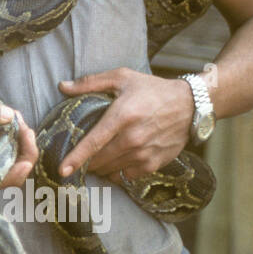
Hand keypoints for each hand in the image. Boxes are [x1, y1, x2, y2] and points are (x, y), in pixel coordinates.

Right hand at [0, 93, 37, 186]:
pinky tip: (10, 124)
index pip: (1, 178)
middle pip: (11, 173)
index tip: (27, 137)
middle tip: (24, 126)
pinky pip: (2, 156)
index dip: (21, 162)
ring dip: (19, 145)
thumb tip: (11, 116)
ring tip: (18, 122)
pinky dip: (10, 142)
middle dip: (24, 150)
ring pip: (9, 165)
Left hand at [56, 69, 193, 180]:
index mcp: (122, 116)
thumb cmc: (152, 89)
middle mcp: (133, 138)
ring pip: (111, 169)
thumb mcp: (122, 77)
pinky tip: (114, 162)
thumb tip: (63, 86)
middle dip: (85, 162)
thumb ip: (90, 83)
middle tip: (78, 158)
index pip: (93, 142)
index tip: (62, 170)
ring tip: (95, 159)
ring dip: (99, 167)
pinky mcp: (154, 164)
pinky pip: (126, 176)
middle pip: (99, 160)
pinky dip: (116, 172)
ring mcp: (144, 153)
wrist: (190, 105)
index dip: (76, 158)